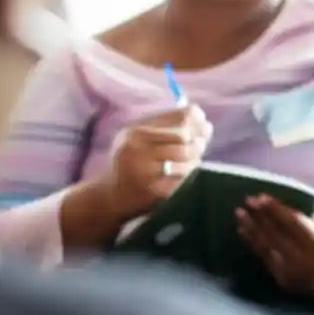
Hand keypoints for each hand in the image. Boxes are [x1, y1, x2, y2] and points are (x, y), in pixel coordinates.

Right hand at [94, 104, 211, 222]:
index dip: (197, 120)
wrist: (109, 197)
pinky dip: (189, 174)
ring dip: (195, 158)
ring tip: (191, 159)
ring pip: (188, 158)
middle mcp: (139, 150)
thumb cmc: (130, 161)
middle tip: (201, 144)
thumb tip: (202, 118)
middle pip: (185, 137)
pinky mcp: (156, 192)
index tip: (204, 124)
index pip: (180, 117)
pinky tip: (183, 174)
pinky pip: (185, 178)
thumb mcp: (139, 137)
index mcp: (136, 132)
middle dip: (198, 140)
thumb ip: (167, 124)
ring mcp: (146, 173)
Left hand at [236, 194, 313, 294]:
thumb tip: (280, 205)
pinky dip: (253, 242)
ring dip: (251, 228)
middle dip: (260, 215)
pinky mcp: (281, 280)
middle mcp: (304, 261)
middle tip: (248, 200)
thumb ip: (308, 219)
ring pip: (266, 246)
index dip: (276, 209)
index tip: (262, 196)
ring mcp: (291, 272)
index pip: (293, 223)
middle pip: (276, 234)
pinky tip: (244, 230)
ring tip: (240, 213)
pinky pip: (264, 257)